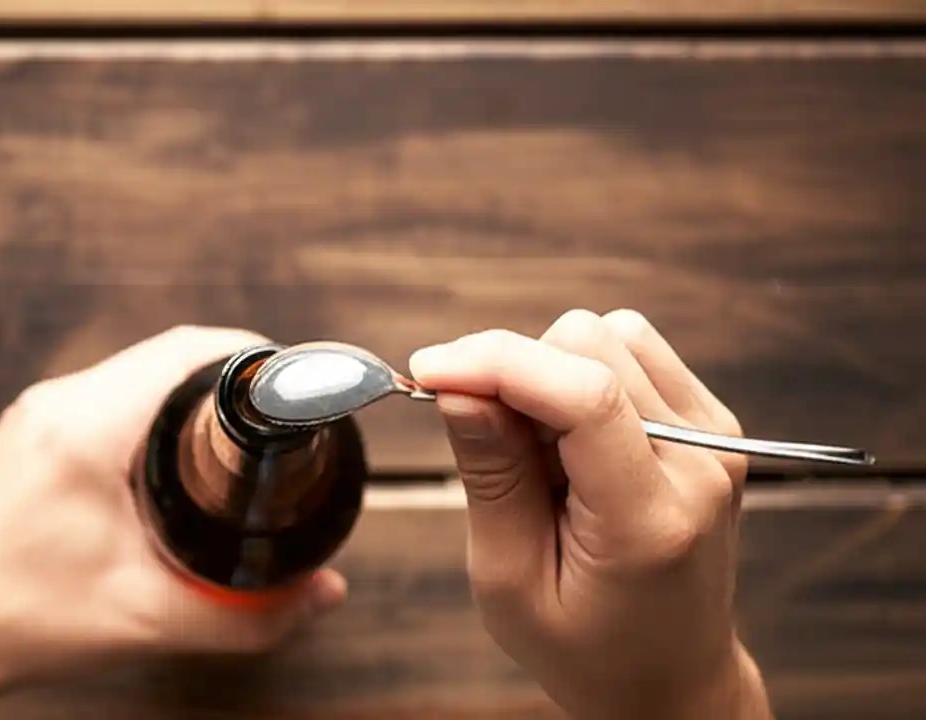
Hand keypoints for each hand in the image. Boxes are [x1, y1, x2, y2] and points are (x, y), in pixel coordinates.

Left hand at [0, 326, 346, 718]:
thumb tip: (324, 590)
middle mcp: (53, 405)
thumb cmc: (18, 623)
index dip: (253, 355)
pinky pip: (103, 400)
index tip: (296, 379)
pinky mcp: (23, 436)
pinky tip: (172, 461)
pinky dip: (150, 415)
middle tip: (278, 418)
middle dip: (230, 379)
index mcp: (82, 429)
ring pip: (133, 378)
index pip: (186, 352)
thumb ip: (250, 616)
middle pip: (165, 358)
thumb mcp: (146, 620)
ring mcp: (31, 417)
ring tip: (235, 440)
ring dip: (188, 397)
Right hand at [409, 310, 770, 719]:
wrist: (671, 679)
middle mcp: (700, 464)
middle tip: (490, 440)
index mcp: (650, 520)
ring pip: (610, 333)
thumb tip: (456, 387)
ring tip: (538, 449)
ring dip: (550, 372)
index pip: (583, 396)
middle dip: (515, 372)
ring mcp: (716, 437)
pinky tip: (569, 438)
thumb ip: (490, 477)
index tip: (426, 371)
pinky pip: (634, 349)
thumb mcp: (510, 581)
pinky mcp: (712, 422)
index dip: (494, 363)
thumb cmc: (587, 650)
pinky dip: (581, 374)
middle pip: (590, 344)